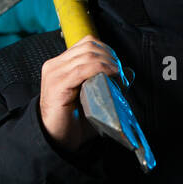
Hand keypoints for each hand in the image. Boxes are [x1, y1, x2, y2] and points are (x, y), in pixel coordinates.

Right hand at [40, 35, 127, 151]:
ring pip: (88, 54)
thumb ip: (107, 82)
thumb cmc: (74, 121)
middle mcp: (55, 66)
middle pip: (89, 46)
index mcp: (61, 65)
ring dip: (109, 63)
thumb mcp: (92, 96)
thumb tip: (127, 71)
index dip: (107, 51)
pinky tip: (111, 76)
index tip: (118, 67)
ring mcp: (55, 74)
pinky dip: (101, 68)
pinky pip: (82, 68)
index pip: (87, 43)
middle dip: (110, 57)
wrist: (58, 140)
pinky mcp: (57, 85)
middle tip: (120, 74)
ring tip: (118, 77)